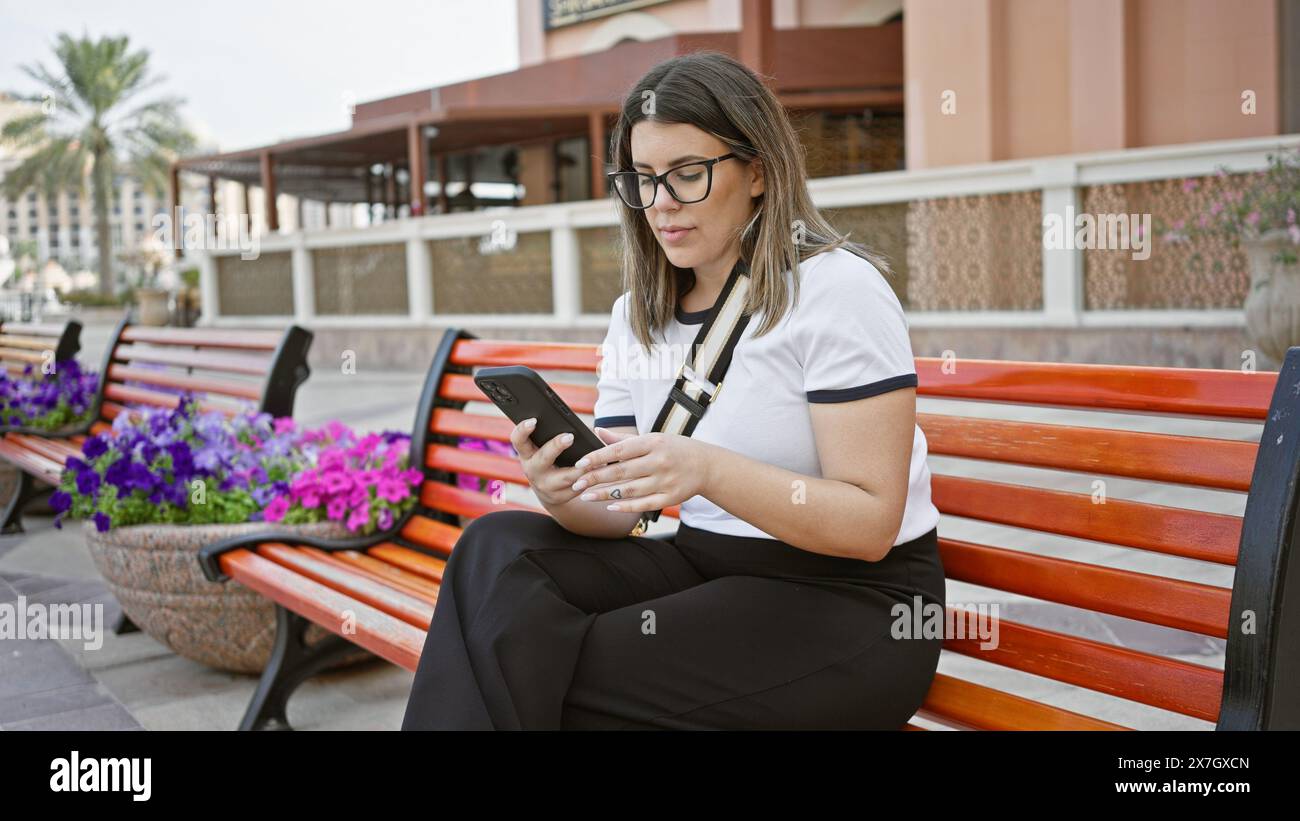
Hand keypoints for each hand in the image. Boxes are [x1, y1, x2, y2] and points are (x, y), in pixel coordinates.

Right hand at [508, 417, 591, 506]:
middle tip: (569, 436)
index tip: (534, 420)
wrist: (551, 490)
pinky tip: (598, 469)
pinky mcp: (560, 497)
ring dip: (580, 467)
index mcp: (527, 453)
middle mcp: (532, 470)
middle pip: (542, 458)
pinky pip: (576, 487)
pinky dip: (588, 478)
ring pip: (564, 476)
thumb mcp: (546, 447)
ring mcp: (545, 486)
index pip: (518, 440)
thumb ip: (554, 433)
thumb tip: (575, 424)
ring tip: (592, 458)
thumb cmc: (552, 458)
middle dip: (556, 446)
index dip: (523, 429)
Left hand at [567, 428, 712, 512]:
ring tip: (586, 496)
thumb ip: (623, 439)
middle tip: (576, 483)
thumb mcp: (652, 438)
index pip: (620, 451)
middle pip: (622, 472)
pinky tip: (609, 506)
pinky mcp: (671, 497)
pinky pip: (644, 505)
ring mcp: (666, 481)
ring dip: (605, 494)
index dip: (598, 457)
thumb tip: (597, 432)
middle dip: (596, 478)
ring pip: (630, 490)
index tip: (580, 463)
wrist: (706, 465)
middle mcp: (659, 461)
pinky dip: (625, 507)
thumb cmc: (674, 449)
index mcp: (653, 443)